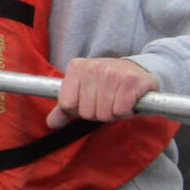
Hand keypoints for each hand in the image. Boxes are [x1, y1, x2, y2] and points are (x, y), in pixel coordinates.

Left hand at [46, 57, 160, 129]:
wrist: (138, 70)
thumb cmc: (107, 85)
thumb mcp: (82, 91)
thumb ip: (65, 108)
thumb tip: (51, 123)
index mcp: (76, 67)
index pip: (66, 104)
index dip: (79, 109)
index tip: (90, 100)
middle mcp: (93, 67)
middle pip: (85, 112)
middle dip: (98, 112)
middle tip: (108, 101)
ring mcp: (112, 73)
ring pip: (103, 113)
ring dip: (113, 113)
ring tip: (118, 100)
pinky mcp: (131, 81)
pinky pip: (120, 111)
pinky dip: (126, 112)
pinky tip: (129, 102)